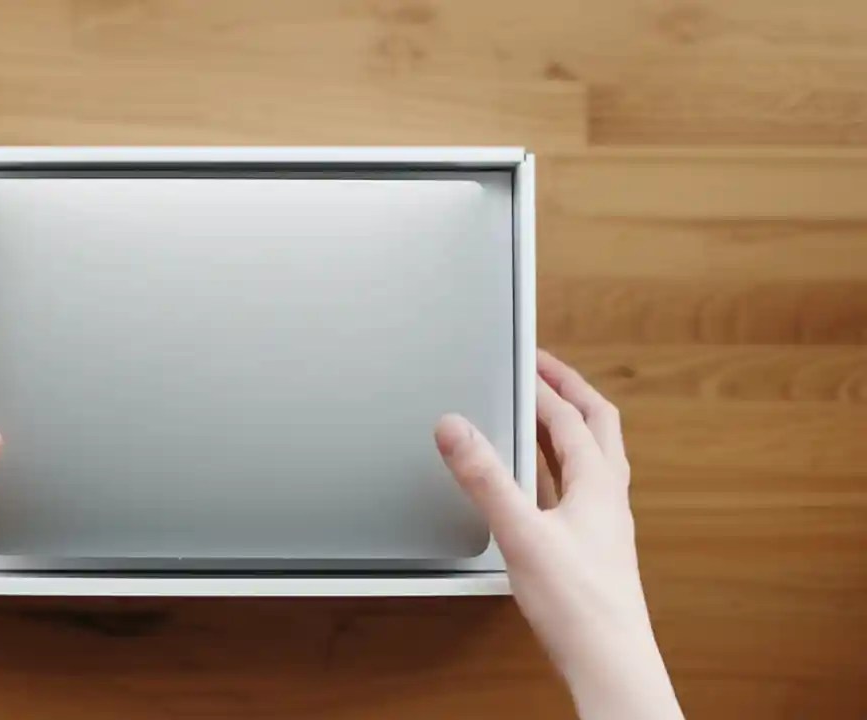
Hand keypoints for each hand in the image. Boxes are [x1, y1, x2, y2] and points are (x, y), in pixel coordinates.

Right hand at [434, 351, 682, 719]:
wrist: (608, 661)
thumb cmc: (578, 606)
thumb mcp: (520, 534)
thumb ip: (484, 478)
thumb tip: (456, 428)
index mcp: (598, 484)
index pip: (572, 418)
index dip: (546, 386)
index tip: (523, 361)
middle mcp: (607, 497)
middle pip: (598, 426)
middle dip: (571, 391)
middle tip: (545, 368)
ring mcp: (603, 521)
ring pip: (592, 457)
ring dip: (568, 425)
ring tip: (540, 410)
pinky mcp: (592, 545)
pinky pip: (578, 488)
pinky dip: (558, 465)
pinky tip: (536, 480)